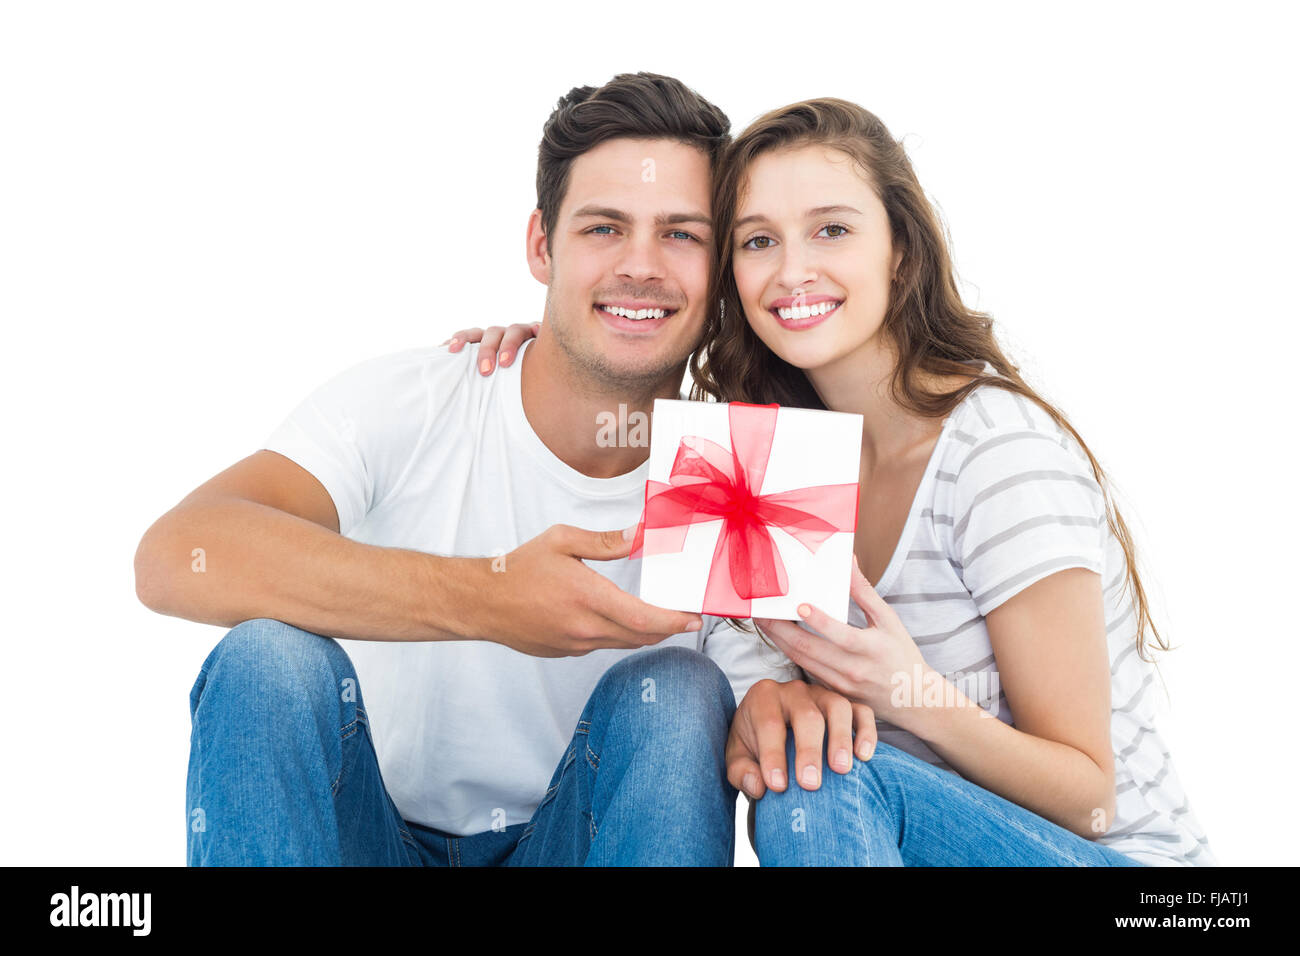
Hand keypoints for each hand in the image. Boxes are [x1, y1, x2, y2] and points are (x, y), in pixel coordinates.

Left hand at [441, 322, 540, 374]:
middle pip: (491, 333)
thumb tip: (439, 387)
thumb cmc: (506, 381)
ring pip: (514, 331)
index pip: (471, 335)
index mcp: (487, 342)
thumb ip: (471, 379)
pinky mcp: (542, 337)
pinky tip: (537, 332)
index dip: (461, 339)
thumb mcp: (487, 379)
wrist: (540, 380)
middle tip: (484, 371)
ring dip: (508, 345)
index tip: (451, 350)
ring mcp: (524, 334)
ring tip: (505, 363)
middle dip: (485, 350)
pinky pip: (539, 329)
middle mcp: (504, 336)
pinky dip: (537, 328)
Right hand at [468, 523, 703, 657]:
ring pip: (624, 644)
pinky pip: (602, 645)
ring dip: (646, 633)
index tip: (694, 617)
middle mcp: (585, 628)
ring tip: (662, 617)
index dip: (674, 621)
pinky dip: (620, 635)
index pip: (643, 619)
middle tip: (687, 615)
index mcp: (588, 598)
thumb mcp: (561, 541)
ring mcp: (575, 645)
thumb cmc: (519, 569)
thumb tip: (640, 535)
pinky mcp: (566, 652)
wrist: (481, 603)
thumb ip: (605, 541)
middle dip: (669, 627)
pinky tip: (620, 619)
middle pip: (641, 637)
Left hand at [726, 677, 876, 799]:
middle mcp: (794, 691)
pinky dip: (866, 731)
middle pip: (806, 715)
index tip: (778, 786)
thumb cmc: (754, 743)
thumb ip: (740, 771)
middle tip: (810, 784)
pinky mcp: (845, 705)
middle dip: (809, 750)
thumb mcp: (737, 757)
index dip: (773, 755)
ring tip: (841, 770)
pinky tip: (864, 756)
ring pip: (837, 707)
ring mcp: (822, 695)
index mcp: (763, 698)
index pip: (769, 724)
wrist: (771, 729)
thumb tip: (757, 785)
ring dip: (841, 738)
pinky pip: (861, 711)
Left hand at [754, 556, 931, 725]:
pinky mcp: (832, 694)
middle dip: (781, 630)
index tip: (800, 605)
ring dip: (779, 641)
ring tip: (763, 621)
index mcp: (871, 649)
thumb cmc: (901, 654)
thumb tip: (847, 560)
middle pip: (809, 650)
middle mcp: (853, 670)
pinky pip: (806, 671)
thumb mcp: (888, 620)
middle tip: (760, 611)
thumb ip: (864, 591)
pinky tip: (778, 638)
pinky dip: (790, 654)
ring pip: (802, 662)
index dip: (820, 621)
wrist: (912, 699)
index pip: (841, 635)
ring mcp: (840, 686)